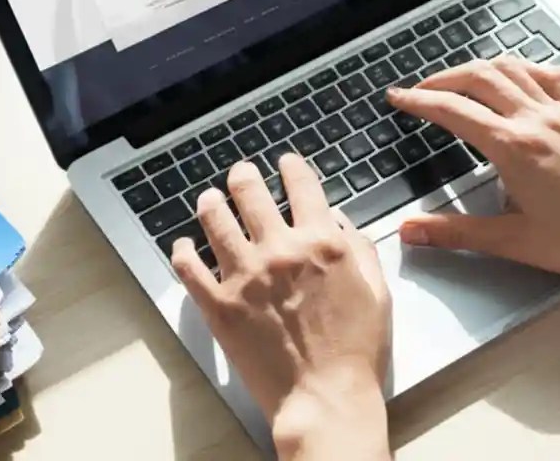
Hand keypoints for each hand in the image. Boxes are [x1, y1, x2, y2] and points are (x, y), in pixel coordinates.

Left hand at [171, 155, 391, 458]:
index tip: (286, 162)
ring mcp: (245, 276)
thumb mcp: (377, 292)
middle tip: (241, 174)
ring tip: (209, 198)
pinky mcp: (219, 305)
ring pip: (215, 220)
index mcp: (322, 243)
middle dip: (244, 176)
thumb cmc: (356, 351)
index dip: (292, 167)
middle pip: (251, 193)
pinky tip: (184, 245)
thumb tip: (342, 223)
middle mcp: (280, 250)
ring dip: (211, 203)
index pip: (303, 186)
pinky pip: (189, 268)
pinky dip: (183, 251)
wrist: (325, 396)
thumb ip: (360, 250)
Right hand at [388, 56, 559, 287]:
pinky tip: (519, 77)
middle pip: (479, 77)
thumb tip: (410, 231)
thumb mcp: (513, 242)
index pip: (453, 110)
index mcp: (514, 148)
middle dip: (443, 78)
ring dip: (480, 68)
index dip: (419, 100)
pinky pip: (551, 75)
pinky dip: (525, 68)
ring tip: (460, 79)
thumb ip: (455, 233)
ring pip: (514, 69)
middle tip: (421, 89)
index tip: (398, 97)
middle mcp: (538, 120)